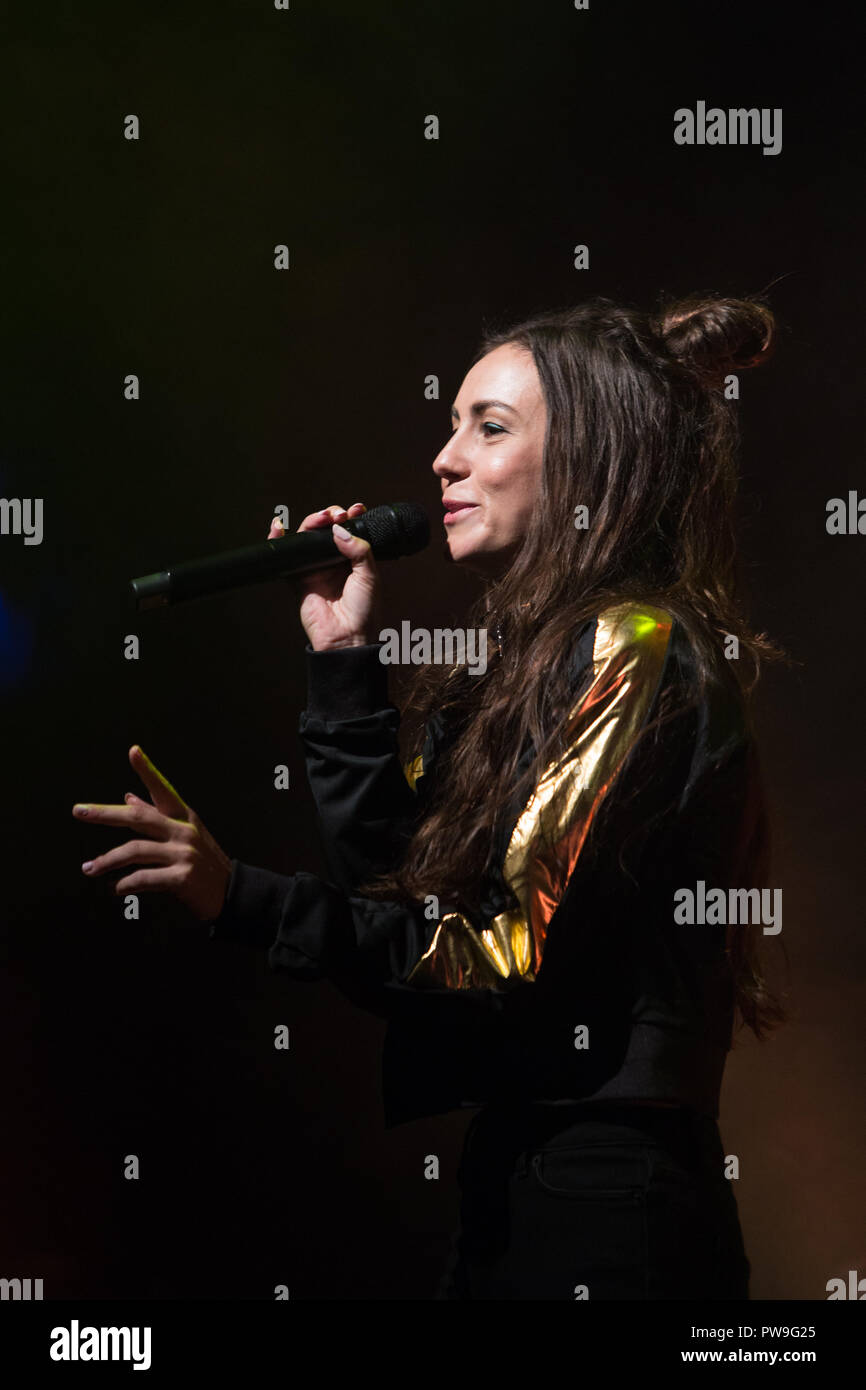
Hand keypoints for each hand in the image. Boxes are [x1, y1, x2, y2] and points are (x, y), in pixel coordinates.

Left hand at [73, 746, 231, 922]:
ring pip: (135, 851)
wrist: (232, 893)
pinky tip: (115, 889)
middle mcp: (183, 831)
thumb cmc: (204, 863)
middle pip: (137, 817)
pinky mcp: (182, 878)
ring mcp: (183, 854)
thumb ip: (157, 816)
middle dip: (105, 814)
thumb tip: (128, 797)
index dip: (148, 770)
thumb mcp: (185, 835)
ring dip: (107, 860)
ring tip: (89, 868)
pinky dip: (125, 884)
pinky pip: (143, 878)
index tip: (133, 751)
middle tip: (80, 811)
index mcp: (184, 818)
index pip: (163, 789)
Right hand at [268, 502, 379, 650]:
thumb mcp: (370, 575)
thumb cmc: (364, 612)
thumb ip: (359, 549)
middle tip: (337, 515)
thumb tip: (339, 530)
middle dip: (330, 516)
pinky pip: (286, 556)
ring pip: (307, 538)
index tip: (355, 509)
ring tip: (321, 518)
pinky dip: (280, 540)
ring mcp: (315, 569)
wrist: (348, 638)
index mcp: (354, 560)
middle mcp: (333, 562)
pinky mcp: (298, 579)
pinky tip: (279, 527)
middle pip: (326, 530)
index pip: (349, 531)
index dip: (350, 518)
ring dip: (311, 522)